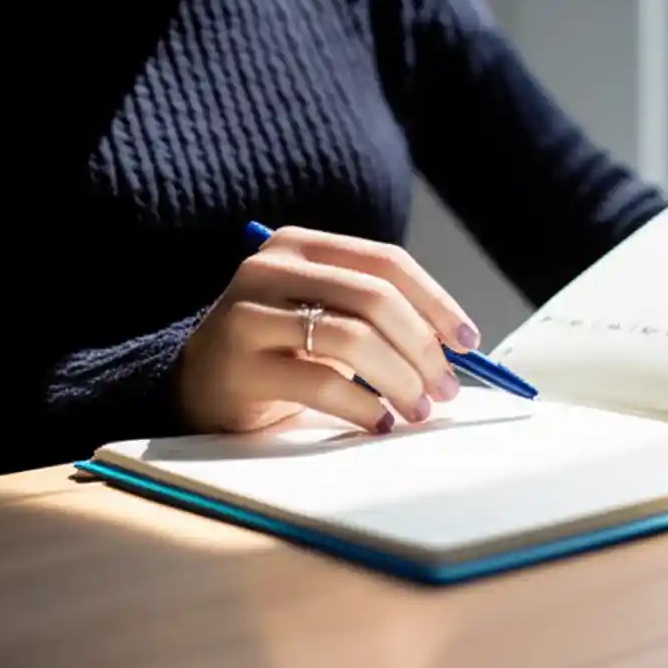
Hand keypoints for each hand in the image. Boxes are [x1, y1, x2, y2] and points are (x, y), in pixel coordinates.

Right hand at [175, 226, 479, 433]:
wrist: (199, 385)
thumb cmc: (281, 350)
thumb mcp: (326, 315)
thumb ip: (378, 316)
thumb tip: (456, 348)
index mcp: (302, 245)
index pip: (386, 262)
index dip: (437, 301)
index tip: (468, 341)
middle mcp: (271, 268)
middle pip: (374, 297)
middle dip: (423, 348)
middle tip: (445, 389)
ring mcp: (249, 313)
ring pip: (351, 338)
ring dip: (399, 379)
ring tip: (416, 410)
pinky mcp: (238, 365)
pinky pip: (320, 383)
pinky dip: (362, 406)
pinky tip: (378, 422)